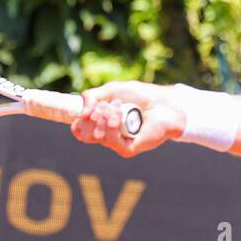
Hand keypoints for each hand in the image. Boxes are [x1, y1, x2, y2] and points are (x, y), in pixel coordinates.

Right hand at [71, 81, 185, 157]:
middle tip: (105, 105)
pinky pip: (110, 140)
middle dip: (91, 116)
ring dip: (103, 116)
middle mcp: (108, 135)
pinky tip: (120, 114)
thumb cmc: (140, 96)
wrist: (163, 102)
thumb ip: (91, 97)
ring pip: (96, 136)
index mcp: (102, 124)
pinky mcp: (128, 149)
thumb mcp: (111, 91)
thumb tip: (82, 113)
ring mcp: (118, 144)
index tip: (84, 112)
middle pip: (84, 135)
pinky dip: (112, 124)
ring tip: (118, 105)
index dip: (77, 123)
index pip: (80, 131)